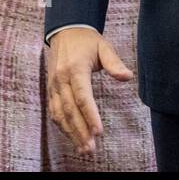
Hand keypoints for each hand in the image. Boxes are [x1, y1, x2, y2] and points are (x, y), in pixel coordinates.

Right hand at [46, 28, 133, 154]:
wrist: (65, 31)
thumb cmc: (87, 41)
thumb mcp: (104, 46)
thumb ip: (114, 63)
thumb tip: (127, 77)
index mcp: (75, 69)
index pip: (82, 96)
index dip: (90, 115)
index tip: (98, 131)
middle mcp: (61, 79)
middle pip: (70, 110)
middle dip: (80, 131)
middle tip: (91, 148)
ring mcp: (53, 86)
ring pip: (59, 114)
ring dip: (71, 132)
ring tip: (83, 148)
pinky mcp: (51, 90)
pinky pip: (54, 111)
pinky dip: (62, 126)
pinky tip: (72, 137)